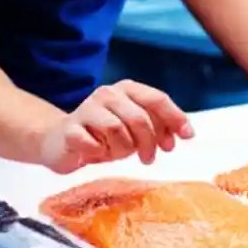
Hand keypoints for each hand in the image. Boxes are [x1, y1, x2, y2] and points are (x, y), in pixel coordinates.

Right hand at [39, 80, 193, 173]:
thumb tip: (185, 134)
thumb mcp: (134, 129)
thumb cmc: (103, 135)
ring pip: (118, 131)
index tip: (187, 136)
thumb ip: (159, 126)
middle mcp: (107, 94)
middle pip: (140, 118)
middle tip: (148, 158)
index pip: (157, 99)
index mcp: (126, 89)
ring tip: (115, 153)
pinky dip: (99, 154)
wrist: (60, 142)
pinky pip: (94, 145)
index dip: (175, 118)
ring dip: (122, 149)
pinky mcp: (70, 129)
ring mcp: (86, 109)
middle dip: (149, 142)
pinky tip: (95, 153)